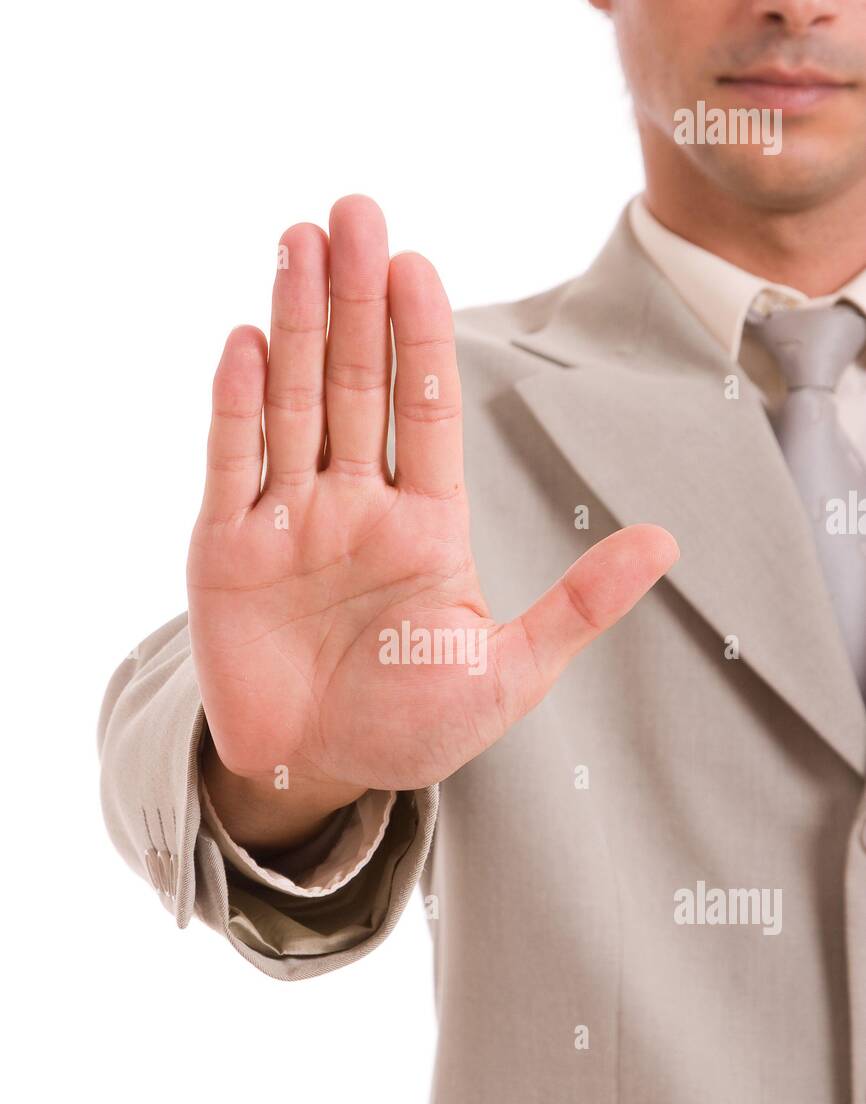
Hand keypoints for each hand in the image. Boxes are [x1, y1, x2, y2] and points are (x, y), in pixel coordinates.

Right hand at [187, 195, 676, 840]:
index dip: (422, 338)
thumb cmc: (413, 727)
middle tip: (357, 213)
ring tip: (298, 244)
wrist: (318, 774)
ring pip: (293, 405)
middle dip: (358, 301)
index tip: (421, 266)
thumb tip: (667, 541)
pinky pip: (232, 467)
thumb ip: (578, 607)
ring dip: (297, 325)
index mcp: (425, 524)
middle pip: (357, 386)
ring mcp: (288, 522)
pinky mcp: (227, 552)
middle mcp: (355, 505)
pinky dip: (237, 409)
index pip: (426, 410)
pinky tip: (247, 342)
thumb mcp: (510, 675)